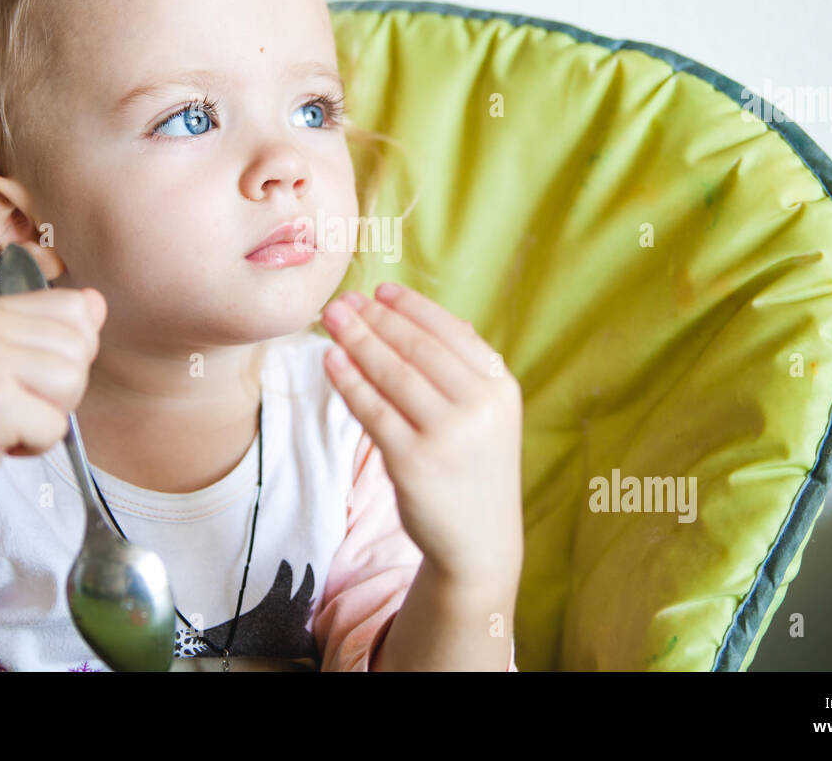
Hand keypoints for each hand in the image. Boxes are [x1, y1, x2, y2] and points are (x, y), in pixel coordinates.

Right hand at [0, 287, 106, 502]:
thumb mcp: (10, 356)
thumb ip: (55, 328)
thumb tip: (97, 301)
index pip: (77, 309)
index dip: (73, 349)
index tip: (34, 373)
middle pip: (80, 350)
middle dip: (63, 390)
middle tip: (18, 403)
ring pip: (72, 384)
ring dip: (51, 416)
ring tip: (12, 420)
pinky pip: (55, 426)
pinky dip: (37, 444)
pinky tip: (1, 440)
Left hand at [320, 283, 522, 587]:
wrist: (479, 540)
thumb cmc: (475, 465)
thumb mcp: (489, 412)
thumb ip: (463, 365)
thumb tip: (423, 314)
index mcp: (500, 387)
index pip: (450, 332)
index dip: (411, 308)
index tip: (380, 291)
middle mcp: (478, 408)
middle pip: (416, 349)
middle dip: (375, 320)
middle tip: (343, 301)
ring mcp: (446, 436)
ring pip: (391, 375)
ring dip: (356, 341)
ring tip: (331, 320)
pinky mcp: (411, 462)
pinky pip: (372, 411)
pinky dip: (349, 381)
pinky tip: (331, 361)